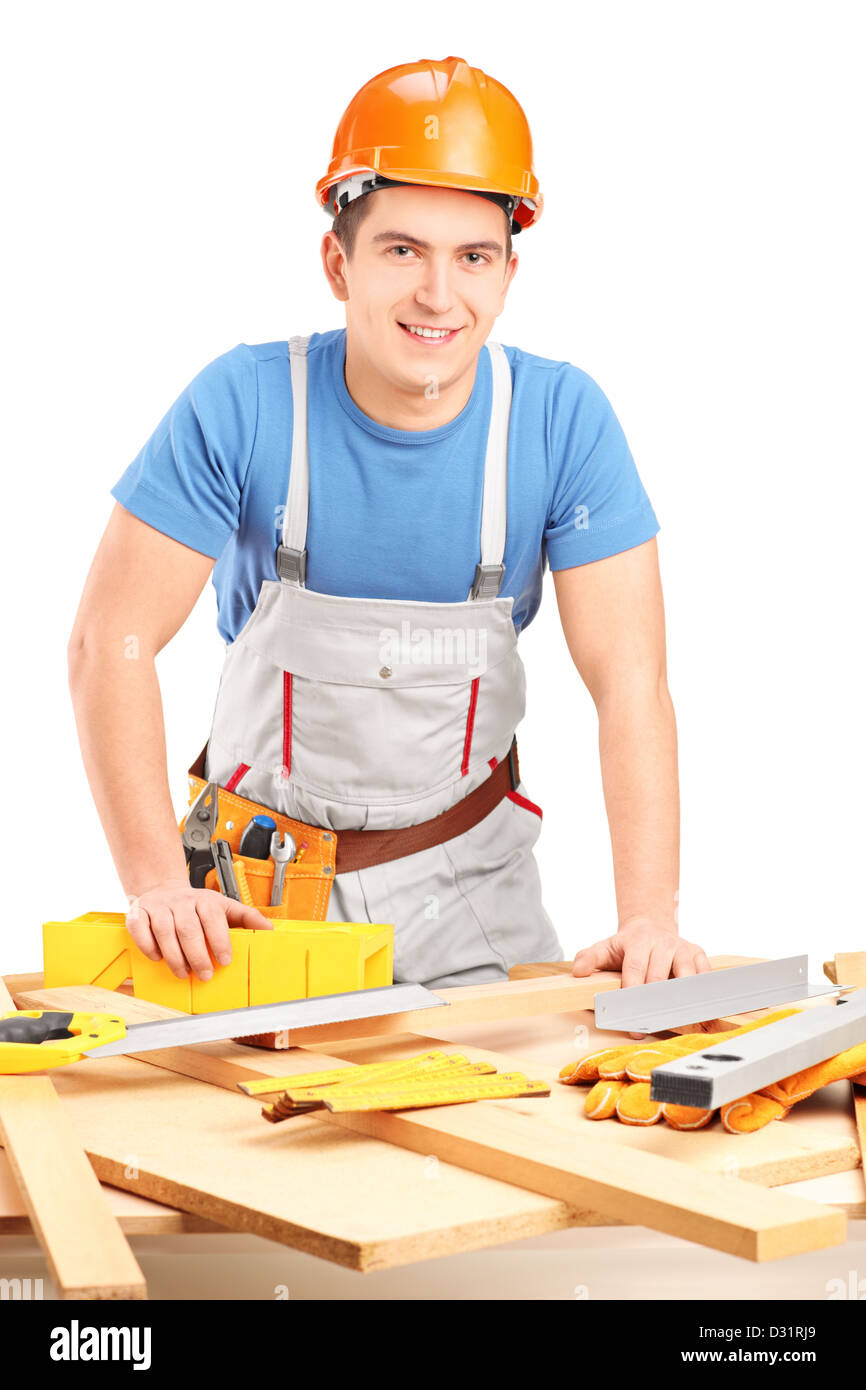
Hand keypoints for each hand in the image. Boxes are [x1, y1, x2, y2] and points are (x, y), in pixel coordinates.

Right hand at [126, 878, 272, 981]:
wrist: (163, 889)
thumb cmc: (197, 904)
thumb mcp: (224, 907)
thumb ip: (247, 918)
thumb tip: (270, 929)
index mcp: (205, 900)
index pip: (213, 918)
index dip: (219, 940)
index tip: (224, 960)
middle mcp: (181, 901)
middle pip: (188, 929)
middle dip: (197, 956)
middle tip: (205, 975)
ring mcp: (158, 906)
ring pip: (165, 932)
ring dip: (175, 957)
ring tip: (184, 973)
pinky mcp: (138, 913)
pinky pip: (140, 930)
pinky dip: (148, 946)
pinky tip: (158, 958)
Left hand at [571, 917, 711, 1038]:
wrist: (650, 927)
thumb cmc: (627, 945)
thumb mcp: (605, 948)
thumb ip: (588, 958)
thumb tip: (577, 972)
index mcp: (638, 940)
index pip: (635, 969)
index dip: (631, 994)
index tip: (627, 1017)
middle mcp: (663, 942)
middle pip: (659, 977)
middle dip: (652, 1004)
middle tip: (648, 1026)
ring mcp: (682, 948)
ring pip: (685, 977)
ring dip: (680, 1000)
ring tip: (674, 1021)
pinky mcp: (698, 954)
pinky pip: (703, 975)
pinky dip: (701, 992)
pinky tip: (696, 1009)